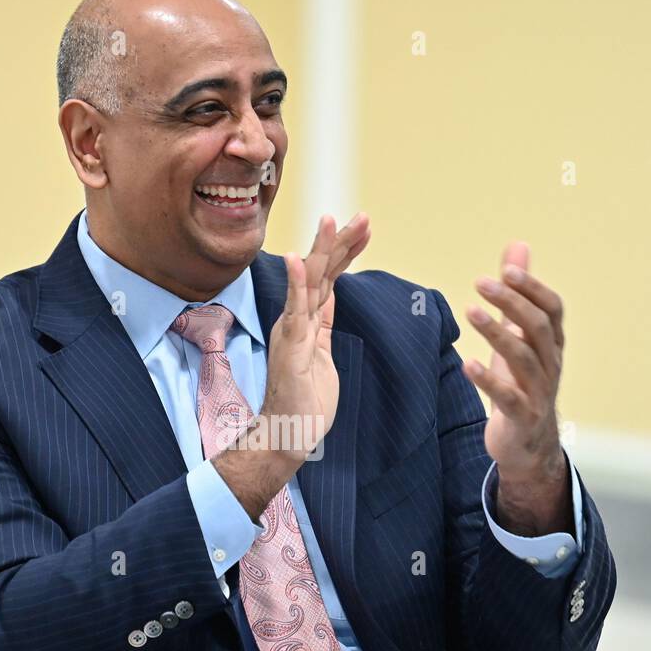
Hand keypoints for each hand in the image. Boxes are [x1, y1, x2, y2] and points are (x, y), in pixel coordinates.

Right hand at [257, 212, 371, 462]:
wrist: (286, 435)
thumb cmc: (303, 401)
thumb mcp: (322, 354)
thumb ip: (321, 324)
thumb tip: (330, 298)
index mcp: (306, 321)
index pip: (328, 278)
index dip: (346, 251)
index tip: (364, 227)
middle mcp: (295, 320)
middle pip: (321, 272)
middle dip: (340, 241)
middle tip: (362, 215)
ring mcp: (290, 331)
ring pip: (308, 282)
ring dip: (320, 250)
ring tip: (330, 220)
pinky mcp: (289, 348)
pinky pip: (293, 311)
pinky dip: (294, 283)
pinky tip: (296, 258)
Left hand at [461, 242, 565, 482]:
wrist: (528, 444)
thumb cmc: (521, 384)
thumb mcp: (520, 337)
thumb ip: (518, 295)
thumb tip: (518, 246)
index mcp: (552, 344)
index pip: (551, 309)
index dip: (532, 288)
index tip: (506, 270)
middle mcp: (551, 365)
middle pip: (537, 328)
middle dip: (512, 303)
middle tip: (481, 283)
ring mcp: (539, 392)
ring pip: (524, 359)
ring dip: (497, 334)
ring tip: (470, 312)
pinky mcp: (522, 417)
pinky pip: (508, 397)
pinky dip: (488, 380)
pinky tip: (467, 364)